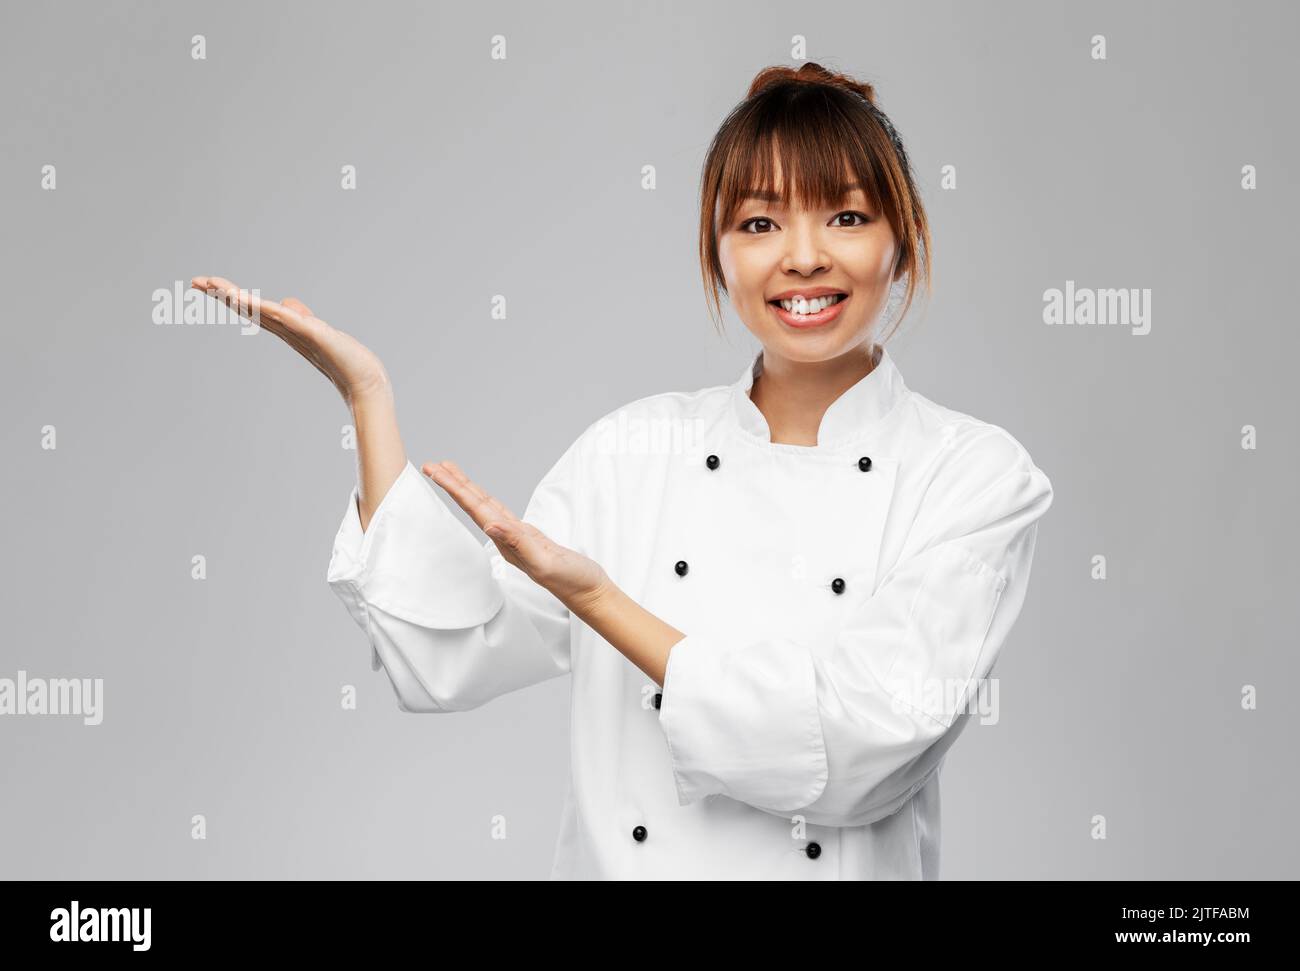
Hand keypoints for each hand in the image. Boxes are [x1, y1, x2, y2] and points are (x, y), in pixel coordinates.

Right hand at [190, 276, 390, 404]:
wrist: (363, 378)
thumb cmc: (341, 356)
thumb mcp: (315, 329)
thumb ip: (299, 317)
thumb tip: (285, 304)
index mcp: (285, 327)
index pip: (252, 307)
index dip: (228, 295)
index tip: (203, 283)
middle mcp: (288, 330)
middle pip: (250, 308)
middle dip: (223, 294)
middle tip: (196, 282)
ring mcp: (300, 333)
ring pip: (264, 312)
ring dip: (241, 300)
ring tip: (218, 287)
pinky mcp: (316, 334)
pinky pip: (291, 320)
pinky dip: (275, 311)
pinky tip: (260, 303)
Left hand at [423, 460, 610, 609]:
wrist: (588, 592)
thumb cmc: (571, 580)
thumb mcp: (545, 562)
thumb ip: (518, 544)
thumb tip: (490, 526)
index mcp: (507, 541)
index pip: (475, 509)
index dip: (455, 489)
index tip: (436, 472)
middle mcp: (506, 538)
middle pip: (474, 504)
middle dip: (453, 484)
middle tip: (431, 464)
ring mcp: (516, 537)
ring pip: (485, 506)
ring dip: (466, 489)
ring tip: (449, 472)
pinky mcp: (527, 536)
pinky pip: (501, 512)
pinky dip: (487, 500)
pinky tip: (480, 497)